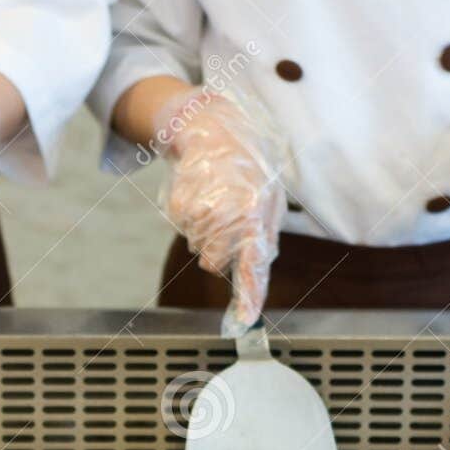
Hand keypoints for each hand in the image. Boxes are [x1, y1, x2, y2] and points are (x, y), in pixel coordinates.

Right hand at [155, 87, 286, 334]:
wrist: (215, 128)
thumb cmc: (248, 167)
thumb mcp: (270, 198)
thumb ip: (263, 237)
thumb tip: (254, 271)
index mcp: (256, 216)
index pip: (253, 266)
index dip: (249, 297)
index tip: (244, 321)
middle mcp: (228, 216)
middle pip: (214, 263)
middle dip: (219, 250)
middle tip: (226, 217)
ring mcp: (201, 211)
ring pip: (197, 246)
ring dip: (205, 229)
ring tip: (215, 197)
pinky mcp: (179, 205)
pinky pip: (182, 227)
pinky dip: (190, 214)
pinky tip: (200, 191)